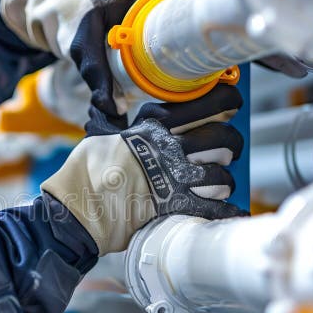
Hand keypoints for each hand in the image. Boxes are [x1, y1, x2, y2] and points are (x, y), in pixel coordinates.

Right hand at [41, 118, 244, 254]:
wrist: (78, 209)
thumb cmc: (84, 171)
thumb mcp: (99, 134)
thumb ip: (116, 121)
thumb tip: (109, 101)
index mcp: (152, 125)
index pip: (200, 103)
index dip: (224, 101)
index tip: (232, 101)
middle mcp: (169, 148)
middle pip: (220, 138)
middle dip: (232, 144)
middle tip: (230, 149)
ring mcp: (174, 178)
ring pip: (222, 174)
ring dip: (226, 181)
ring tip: (222, 183)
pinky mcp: (176, 207)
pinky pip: (214, 208)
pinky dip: (227, 211)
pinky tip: (234, 212)